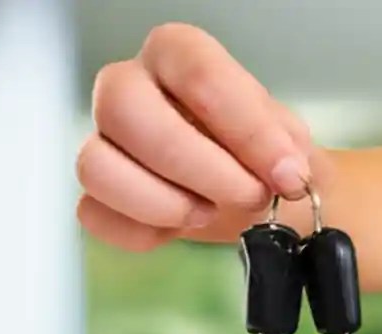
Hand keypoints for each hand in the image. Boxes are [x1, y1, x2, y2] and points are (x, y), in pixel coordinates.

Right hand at [76, 23, 313, 250]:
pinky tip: (178, 230)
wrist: (247, 190)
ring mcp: (102, 140)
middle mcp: (126, 86)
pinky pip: (95, 215)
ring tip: (210, 214)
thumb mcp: (285, 139)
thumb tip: (284, 173)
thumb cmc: (258, 152)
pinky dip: (141, 232)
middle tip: (249, 196)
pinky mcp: (95, 193)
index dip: (247, 129)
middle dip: (199, 168)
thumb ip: (283, 147)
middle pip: (126, 111)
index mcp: (176, 54)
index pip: (198, 74)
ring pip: (97, 167)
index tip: (287, 173)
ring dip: (164, 203)